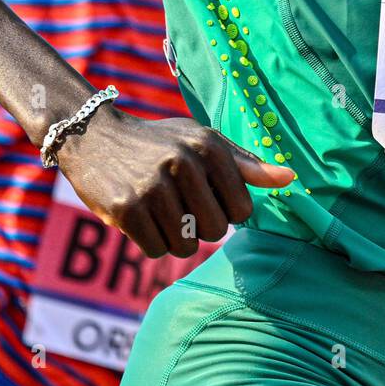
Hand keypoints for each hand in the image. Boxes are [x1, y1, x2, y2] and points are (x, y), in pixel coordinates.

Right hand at [57, 111, 294, 258]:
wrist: (94, 135)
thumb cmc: (160, 143)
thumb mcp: (203, 141)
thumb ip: (246, 164)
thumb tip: (290, 178)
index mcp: (209, 146)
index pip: (242, 209)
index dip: (225, 211)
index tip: (205, 196)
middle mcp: (183, 163)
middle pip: (215, 230)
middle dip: (199, 227)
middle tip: (179, 205)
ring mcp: (153, 186)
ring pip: (185, 246)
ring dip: (174, 237)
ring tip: (159, 210)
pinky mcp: (125, 208)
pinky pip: (156, 250)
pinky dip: (151, 242)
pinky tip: (141, 218)